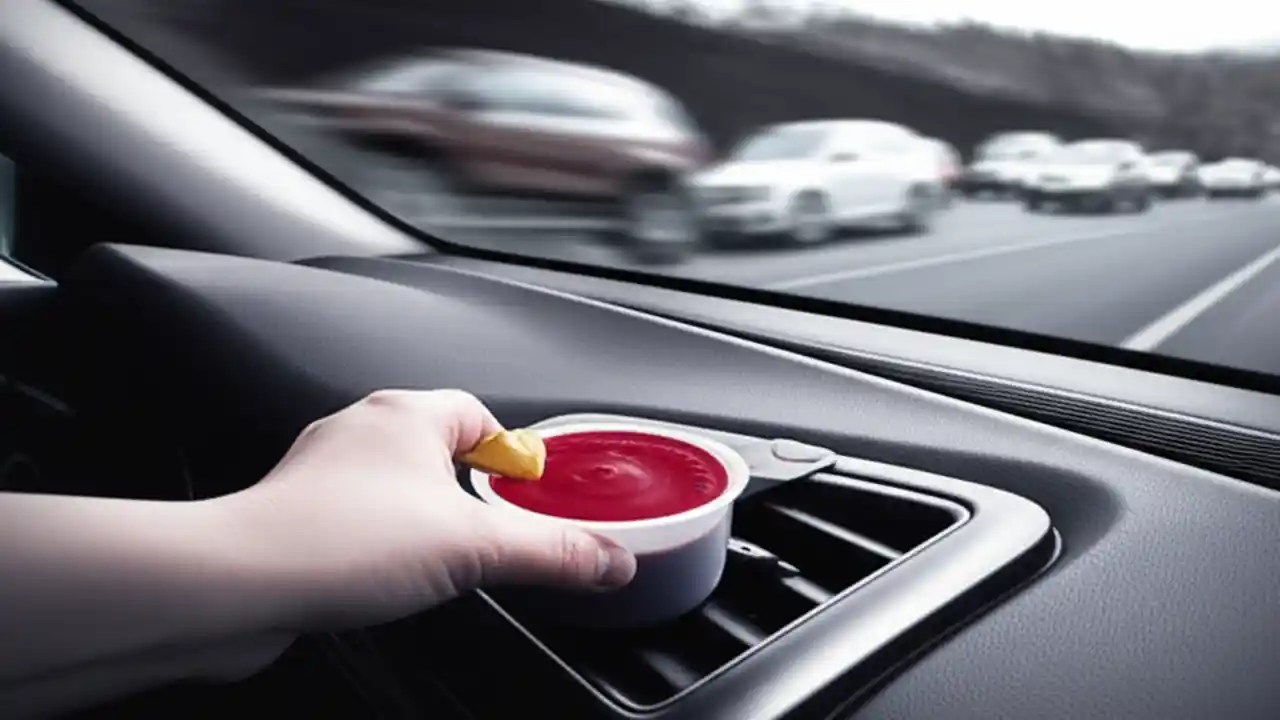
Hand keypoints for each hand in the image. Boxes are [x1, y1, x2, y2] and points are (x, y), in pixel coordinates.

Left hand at [223, 389, 636, 632]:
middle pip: (441, 447)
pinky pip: (359, 516)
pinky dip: (383, 541)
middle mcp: (362, 429)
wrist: (237, 583)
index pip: (480, 413)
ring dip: (425, 515)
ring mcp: (324, 469)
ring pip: (397, 483)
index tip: (530, 491)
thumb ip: (551, 553)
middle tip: (494, 529)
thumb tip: (610, 560)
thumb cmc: (338, 541)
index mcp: (408, 414)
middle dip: (471, 489)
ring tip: (443, 557)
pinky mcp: (298, 511)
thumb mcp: (472, 550)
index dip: (512, 453)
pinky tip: (389, 575)